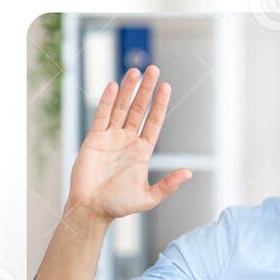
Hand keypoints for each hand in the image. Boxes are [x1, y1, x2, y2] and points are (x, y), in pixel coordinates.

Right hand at [66, 65, 190, 220]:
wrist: (91, 209)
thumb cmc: (118, 206)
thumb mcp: (148, 198)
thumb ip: (167, 185)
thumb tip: (189, 173)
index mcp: (141, 151)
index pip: (154, 122)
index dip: (160, 104)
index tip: (166, 86)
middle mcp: (127, 141)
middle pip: (138, 109)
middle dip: (146, 90)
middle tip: (154, 69)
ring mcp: (110, 138)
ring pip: (120, 108)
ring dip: (128, 90)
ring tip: (135, 71)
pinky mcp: (94, 139)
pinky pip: (101, 116)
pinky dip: (106, 101)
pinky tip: (113, 86)